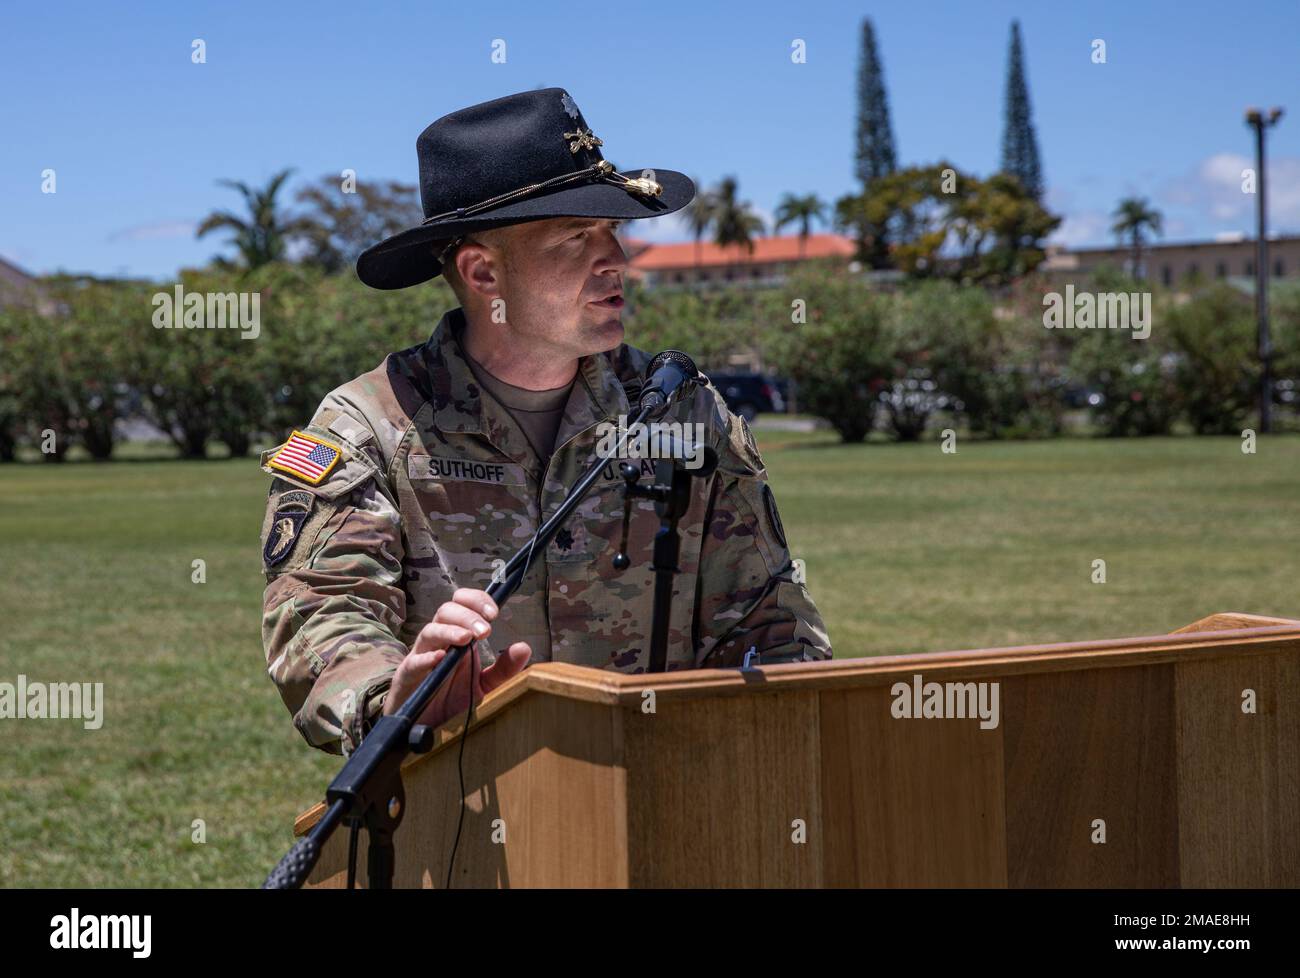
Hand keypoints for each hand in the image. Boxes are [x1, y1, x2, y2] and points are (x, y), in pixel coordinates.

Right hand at [382, 588, 530, 728]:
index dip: (477, 601)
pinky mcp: (407, 676)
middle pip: (446, 610)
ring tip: (467, 638)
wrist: (425, 726)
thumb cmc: (450, 698)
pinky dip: (426, 657)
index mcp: (456, 636)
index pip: (463, 603)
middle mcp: (438, 640)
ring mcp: (421, 656)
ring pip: (429, 630)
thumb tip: (524, 647)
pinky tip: (441, 658)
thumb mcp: (483, 684)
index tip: (495, 613)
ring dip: (449, 630)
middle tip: (486, 631)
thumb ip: (504, 669)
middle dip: (467, 615)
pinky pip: (414, 661)